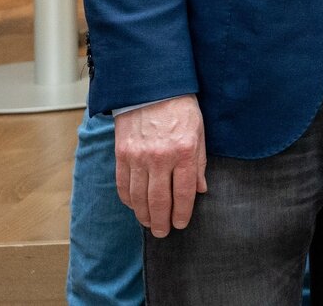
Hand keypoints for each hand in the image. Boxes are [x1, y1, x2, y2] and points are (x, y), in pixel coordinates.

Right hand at [114, 95, 206, 236]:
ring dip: (144, 215)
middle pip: (159, 200)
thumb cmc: (180, 109)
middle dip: (161, 221)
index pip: (183, 192)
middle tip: (163, 233)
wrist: (151, 88)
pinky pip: (123, 185)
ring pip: (139, 197)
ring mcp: (138, 157)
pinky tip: (134, 206)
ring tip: (149, 224)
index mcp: (183, 152)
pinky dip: (128, 199)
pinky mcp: (121, 154)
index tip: (181, 224)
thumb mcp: (199, 133)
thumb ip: (199, 163)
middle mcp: (159, 158)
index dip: (183, 212)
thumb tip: (200, 190)